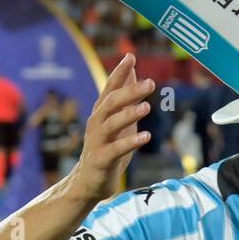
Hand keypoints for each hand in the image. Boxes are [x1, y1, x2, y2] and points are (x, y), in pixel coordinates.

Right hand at [71, 53, 151, 199]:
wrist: (88, 182)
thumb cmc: (107, 148)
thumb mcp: (118, 121)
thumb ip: (125, 98)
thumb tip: (134, 72)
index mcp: (101, 113)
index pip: (109, 88)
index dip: (119, 72)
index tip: (131, 57)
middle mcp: (97, 123)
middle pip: (111, 103)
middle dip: (129, 91)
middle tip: (150, 83)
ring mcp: (97, 141)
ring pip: (111, 124)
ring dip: (129, 114)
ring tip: (147, 107)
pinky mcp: (101, 160)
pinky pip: (116, 149)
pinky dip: (130, 142)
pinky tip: (146, 136)